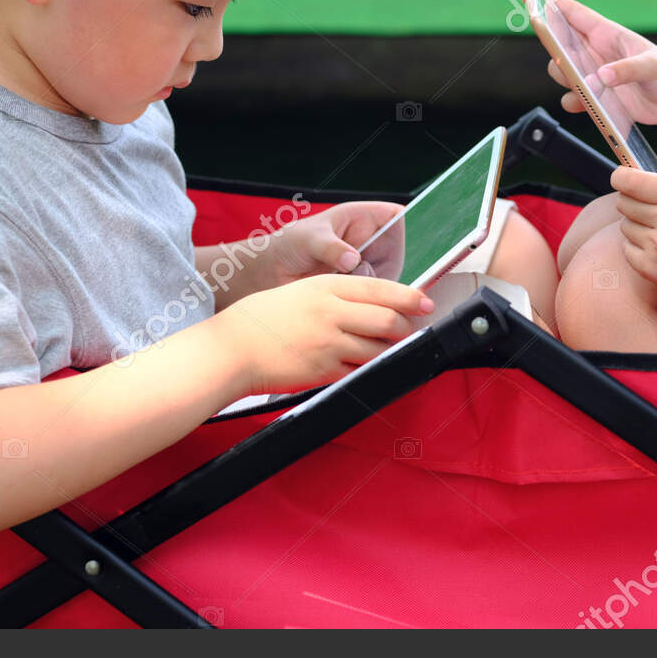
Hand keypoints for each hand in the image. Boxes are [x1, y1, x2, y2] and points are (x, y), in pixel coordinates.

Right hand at [226, 273, 433, 395]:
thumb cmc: (262, 318)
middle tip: (413, 330)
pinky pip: (358, 370)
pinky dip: (368, 369)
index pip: (379, 288)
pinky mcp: (323, 370)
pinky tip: (370, 367)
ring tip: (394, 349)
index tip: (424, 301)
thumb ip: (334, 296)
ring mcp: (329, 342)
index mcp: (325, 286)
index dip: (408, 296)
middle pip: (387, 319)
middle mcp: (331, 312)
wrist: (232, 348)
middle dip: (407, 327)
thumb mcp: (301, 291)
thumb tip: (370, 304)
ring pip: (378, 348)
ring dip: (391, 350)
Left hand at [260, 201, 402, 288]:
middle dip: (387, 266)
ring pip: (390, 279)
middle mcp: (372, 242)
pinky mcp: (364, 291)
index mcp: (364, 218)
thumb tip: (353, 259)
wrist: (272, 274)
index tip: (393, 246)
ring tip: (342, 284)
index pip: (397, 216)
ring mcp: (370, 267)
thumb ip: (330, 247)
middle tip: (362, 275)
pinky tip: (345, 298)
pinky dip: (366, 301)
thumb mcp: (308, 239)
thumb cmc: (290, 244)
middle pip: (402, 252)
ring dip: (372, 287)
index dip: (405, 227)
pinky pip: (377, 298)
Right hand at [545, 0, 656, 130]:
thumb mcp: (653, 66)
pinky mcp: (596, 97)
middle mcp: (595, 52)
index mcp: (608, 34)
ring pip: (562, 70)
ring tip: (577, 84)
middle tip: (551, 47)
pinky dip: (572, 102)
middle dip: (549, 41)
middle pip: (560, 41)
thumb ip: (628, 69)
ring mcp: (593, 75)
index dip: (550, 3)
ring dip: (563, 75)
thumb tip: (602, 76)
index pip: (574, 13)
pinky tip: (580, 105)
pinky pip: (573, 98)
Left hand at [610, 130, 656, 305]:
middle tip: (652, 208)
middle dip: (632, 201)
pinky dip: (636, 247)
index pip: (631, 180)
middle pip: (624, 201)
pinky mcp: (651, 269)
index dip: (621, 177)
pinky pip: (626, 248)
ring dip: (635, 225)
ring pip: (624, 224)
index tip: (625, 179)